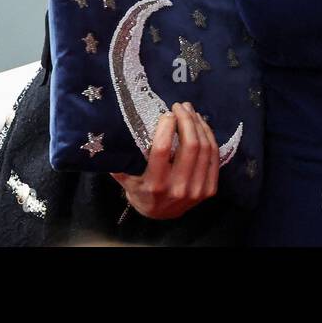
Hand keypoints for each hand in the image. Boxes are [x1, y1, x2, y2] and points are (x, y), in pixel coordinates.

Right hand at [110, 102, 218, 219]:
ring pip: (205, 149)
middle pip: (190, 146)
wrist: (161, 216)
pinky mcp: (209, 190)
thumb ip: (119, 159)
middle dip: (186, 120)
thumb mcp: (126, 179)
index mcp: (155, 185)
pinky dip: (209, 137)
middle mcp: (178, 188)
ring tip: (190, 111)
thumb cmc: (141, 192)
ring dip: (199, 125)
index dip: (167, 127)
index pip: (163, 150)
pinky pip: (214, 157)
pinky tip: (201, 125)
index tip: (167, 113)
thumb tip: (108, 132)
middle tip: (180, 106)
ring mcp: (196, 190)